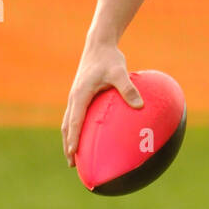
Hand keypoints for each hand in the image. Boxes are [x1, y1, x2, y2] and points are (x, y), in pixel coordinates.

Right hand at [61, 45, 142, 166]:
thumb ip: (129, 89)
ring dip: (69, 138)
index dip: (73, 138)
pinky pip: (75, 115)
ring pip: (68, 121)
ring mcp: (75, 96)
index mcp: (80, 94)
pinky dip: (76, 128)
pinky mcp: (80, 94)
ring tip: (74, 155)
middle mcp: (74, 97)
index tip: (73, 154)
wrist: (99, 45)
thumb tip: (140, 105)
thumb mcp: (120, 72)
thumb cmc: (109, 59)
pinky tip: (86, 135)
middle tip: (72, 164)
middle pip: (67, 126)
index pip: (75, 121)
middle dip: (68, 145)